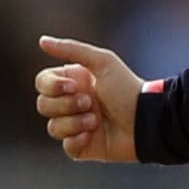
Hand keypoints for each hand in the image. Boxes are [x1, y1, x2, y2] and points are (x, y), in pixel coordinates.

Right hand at [34, 35, 142, 162]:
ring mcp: (76, 126)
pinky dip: (77, 141)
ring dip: (73, 123)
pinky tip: (93, 136)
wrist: (146, 121)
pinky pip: (66, 147)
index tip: (73, 86)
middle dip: (66, 105)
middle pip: (43, 105)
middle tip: (90, 103)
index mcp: (73, 82)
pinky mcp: (83, 147)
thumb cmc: (126, 88)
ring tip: (96, 121)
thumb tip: (42, 41)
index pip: (42, 83)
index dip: (52, 86)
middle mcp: (71, 103)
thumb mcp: (102, 61)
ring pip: (53, 127)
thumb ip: (71, 49)